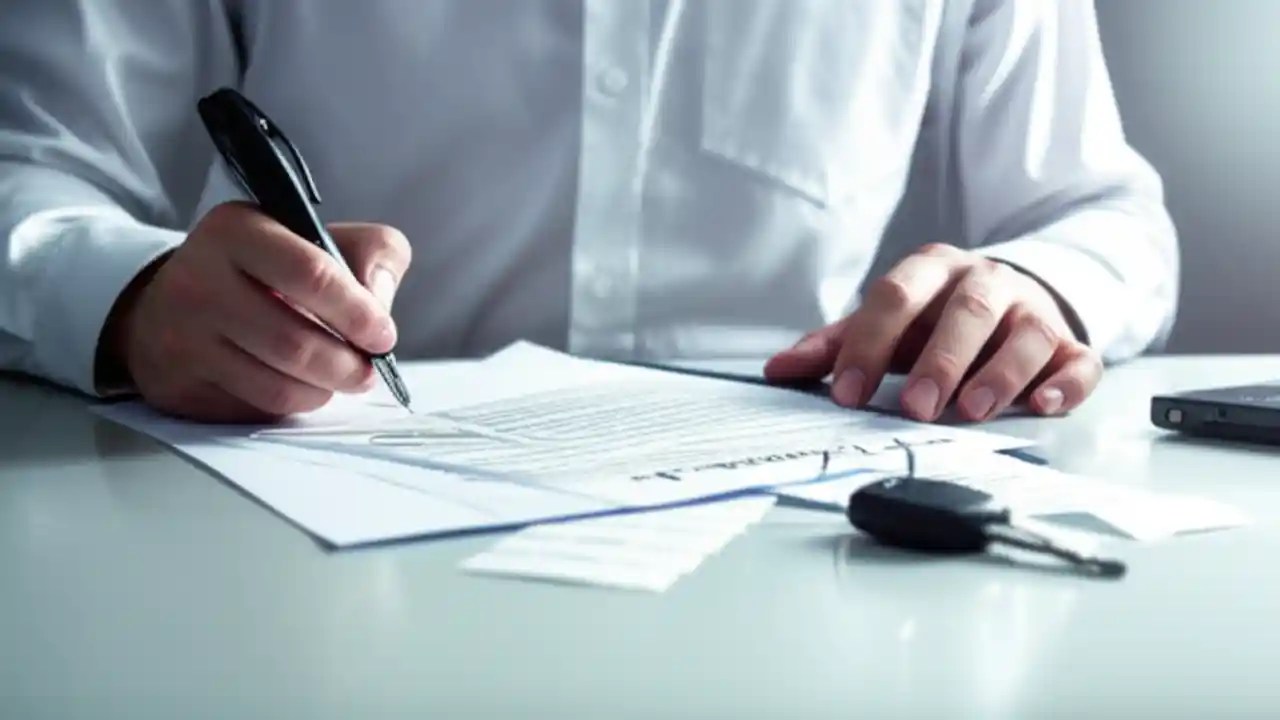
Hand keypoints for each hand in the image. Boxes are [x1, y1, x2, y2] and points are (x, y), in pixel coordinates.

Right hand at [104, 201, 411, 422]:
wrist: (174, 302)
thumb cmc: (263, 270)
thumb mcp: (318, 236)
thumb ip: (371, 251)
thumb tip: (378, 303)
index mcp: (238, 231)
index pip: (312, 274)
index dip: (359, 313)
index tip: (382, 335)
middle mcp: (200, 281)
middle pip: (295, 343)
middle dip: (347, 365)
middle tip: (368, 370)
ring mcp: (184, 337)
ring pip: (278, 386)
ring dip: (324, 389)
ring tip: (340, 377)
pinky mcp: (182, 385)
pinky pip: (256, 408)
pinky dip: (294, 403)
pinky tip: (302, 386)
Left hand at [764, 243, 1101, 421]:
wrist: (1007, 299)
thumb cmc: (933, 319)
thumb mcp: (885, 325)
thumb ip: (834, 346)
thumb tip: (775, 370)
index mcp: (932, 270)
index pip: (895, 297)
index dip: (868, 345)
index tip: (847, 394)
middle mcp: (987, 282)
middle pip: (967, 310)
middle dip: (941, 359)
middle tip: (914, 407)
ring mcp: (1033, 311)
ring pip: (1027, 333)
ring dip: (1000, 373)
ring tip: (971, 412)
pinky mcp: (1071, 344)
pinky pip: (1079, 359)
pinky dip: (1065, 383)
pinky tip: (1042, 405)